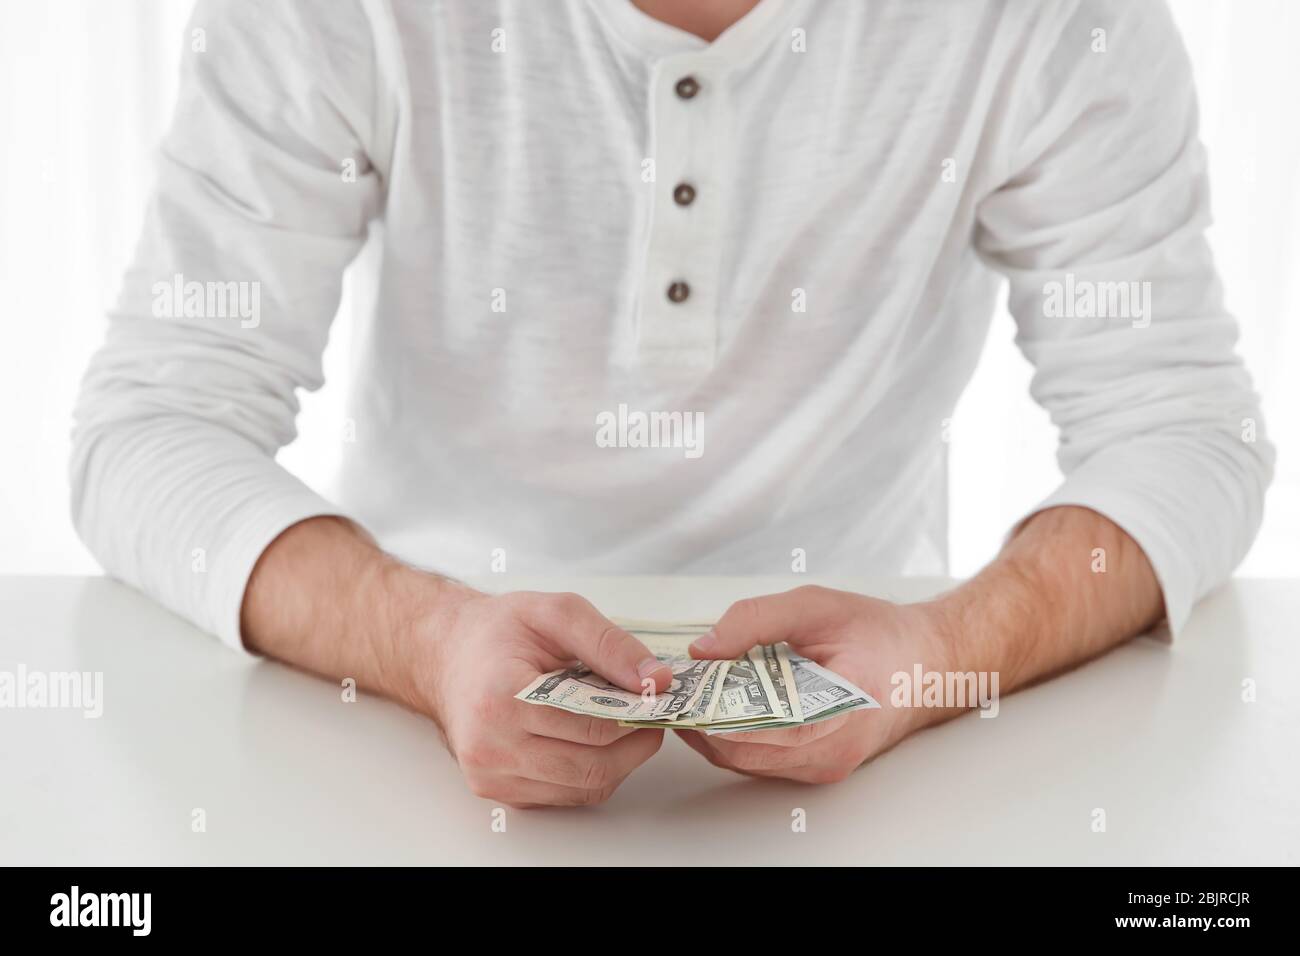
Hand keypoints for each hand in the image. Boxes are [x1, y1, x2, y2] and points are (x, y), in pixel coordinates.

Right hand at [405, 587, 672, 807]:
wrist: (448, 655)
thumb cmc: (498, 632)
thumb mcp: (556, 612)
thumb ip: (608, 643)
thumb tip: (655, 679)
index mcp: (501, 698)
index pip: (591, 725)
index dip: (635, 714)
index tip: (657, 697)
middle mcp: (491, 746)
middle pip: (592, 766)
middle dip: (635, 743)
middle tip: (653, 715)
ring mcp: (492, 775)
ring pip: (584, 788)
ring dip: (619, 761)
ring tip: (626, 724)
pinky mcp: (499, 792)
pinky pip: (566, 796)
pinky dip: (592, 773)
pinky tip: (594, 741)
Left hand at [680, 585, 952, 783]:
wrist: (927, 662)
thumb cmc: (879, 634)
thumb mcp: (817, 607)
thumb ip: (756, 620)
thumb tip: (704, 648)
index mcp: (838, 714)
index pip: (758, 730)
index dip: (711, 712)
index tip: (682, 687)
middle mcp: (830, 753)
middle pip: (742, 752)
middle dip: (703, 721)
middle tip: (678, 686)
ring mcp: (824, 765)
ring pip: (747, 762)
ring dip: (715, 730)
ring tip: (694, 692)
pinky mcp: (817, 765)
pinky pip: (762, 759)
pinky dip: (736, 735)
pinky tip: (723, 704)